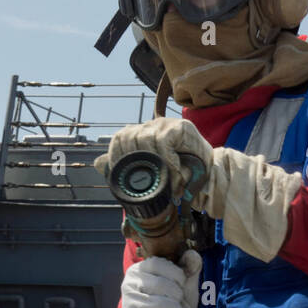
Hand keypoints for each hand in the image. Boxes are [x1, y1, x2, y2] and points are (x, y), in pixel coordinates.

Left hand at [94, 118, 214, 205]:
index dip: (115, 154)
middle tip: (145, 183)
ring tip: (164, 183)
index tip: (118, 172)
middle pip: (130, 137)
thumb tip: (97, 163)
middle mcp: (151, 125)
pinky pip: (164, 142)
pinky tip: (173, 173)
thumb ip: (127, 166)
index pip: (120, 137)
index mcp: (142, 133)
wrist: (210, 169)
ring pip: (146, 140)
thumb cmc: (180, 170)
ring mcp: (166, 124)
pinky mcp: (181, 126)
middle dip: (134, 161)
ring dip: (153, 164)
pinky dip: (167, 160)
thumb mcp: (153, 171)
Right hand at [120, 251, 202, 307]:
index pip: (160, 264)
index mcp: (139, 269)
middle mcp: (129, 283)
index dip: (178, 276)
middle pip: (163, 285)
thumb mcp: (184, 285)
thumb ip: (190, 268)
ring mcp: (128, 302)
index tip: (181, 286)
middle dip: (179, 298)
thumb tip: (193, 255)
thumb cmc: (173, 305)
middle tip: (179, 305)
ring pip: (163, 305)